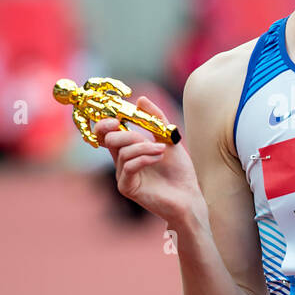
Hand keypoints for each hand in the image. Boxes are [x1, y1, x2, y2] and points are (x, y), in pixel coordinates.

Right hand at [95, 95, 203, 226]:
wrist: (189, 196)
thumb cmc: (179, 171)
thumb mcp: (169, 138)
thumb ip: (156, 119)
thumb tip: (141, 99)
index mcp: (127, 149)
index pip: (105, 133)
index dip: (105, 123)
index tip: (118, 117)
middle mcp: (121, 162)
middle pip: (109, 139)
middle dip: (129, 134)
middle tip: (149, 138)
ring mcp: (123, 176)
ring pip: (122, 151)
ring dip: (145, 146)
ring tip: (162, 150)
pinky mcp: (127, 188)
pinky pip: (128, 165)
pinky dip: (144, 157)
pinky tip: (159, 157)